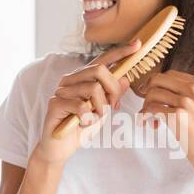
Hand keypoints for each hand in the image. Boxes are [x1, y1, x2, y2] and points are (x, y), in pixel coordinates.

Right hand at [33, 38, 142, 164]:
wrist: (59, 149)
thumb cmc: (80, 128)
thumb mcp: (102, 111)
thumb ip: (113, 96)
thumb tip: (126, 78)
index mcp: (82, 78)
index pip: (102, 60)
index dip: (121, 52)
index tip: (137, 44)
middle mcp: (71, 80)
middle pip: (99, 69)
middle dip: (112, 89)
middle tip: (112, 106)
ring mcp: (61, 90)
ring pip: (93, 88)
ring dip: (100, 108)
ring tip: (94, 119)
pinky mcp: (55, 103)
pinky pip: (81, 105)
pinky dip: (88, 118)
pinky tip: (83, 123)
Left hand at [136, 71, 193, 178]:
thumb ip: (191, 94)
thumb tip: (163, 89)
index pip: (171, 74)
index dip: (159, 85)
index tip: (154, 96)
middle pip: (158, 79)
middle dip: (149, 93)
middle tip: (149, 107)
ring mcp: (187, 101)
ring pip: (152, 94)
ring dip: (146, 107)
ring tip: (153, 121)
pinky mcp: (178, 116)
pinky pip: (151, 109)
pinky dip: (145, 117)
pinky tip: (150, 125)